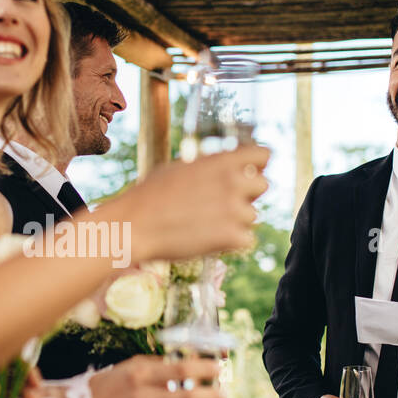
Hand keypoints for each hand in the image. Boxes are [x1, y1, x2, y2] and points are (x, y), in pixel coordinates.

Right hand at [91, 355, 223, 397]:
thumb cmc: (106, 385)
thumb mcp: (129, 367)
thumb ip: (156, 366)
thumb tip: (187, 362)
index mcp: (139, 375)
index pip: (179, 369)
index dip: (203, 368)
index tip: (217, 367)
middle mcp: (142, 397)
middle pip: (186, 396)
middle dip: (210, 395)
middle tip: (223, 393)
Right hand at [110, 146, 269, 262]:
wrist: (134, 226)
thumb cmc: (148, 196)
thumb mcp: (179, 168)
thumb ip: (208, 166)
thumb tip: (222, 166)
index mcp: (221, 161)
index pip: (264, 154)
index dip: (256, 165)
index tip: (246, 173)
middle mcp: (233, 182)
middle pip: (263, 186)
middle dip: (247, 195)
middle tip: (222, 204)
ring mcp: (234, 210)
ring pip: (252, 216)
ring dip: (235, 222)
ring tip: (206, 224)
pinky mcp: (231, 237)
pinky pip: (246, 240)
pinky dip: (230, 243)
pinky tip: (208, 239)